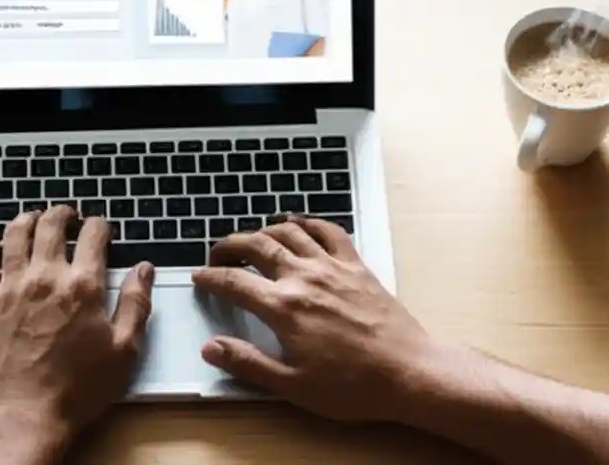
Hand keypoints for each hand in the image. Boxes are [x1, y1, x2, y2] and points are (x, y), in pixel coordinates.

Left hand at [0, 207, 154, 463]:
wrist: (26, 414)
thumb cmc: (77, 389)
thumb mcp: (124, 350)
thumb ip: (136, 304)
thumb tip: (144, 270)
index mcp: (83, 286)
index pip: (93, 235)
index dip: (100, 226)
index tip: (101, 228)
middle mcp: (46, 278)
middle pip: (51, 225)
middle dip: (63, 214)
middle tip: (67, 216)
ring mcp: (12, 287)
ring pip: (16, 234)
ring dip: (28, 218)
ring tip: (34, 217)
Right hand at [192, 216, 438, 422]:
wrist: (408, 373)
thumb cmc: (353, 386)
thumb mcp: (292, 385)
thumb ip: (248, 363)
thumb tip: (211, 347)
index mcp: (284, 308)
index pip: (234, 282)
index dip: (210, 277)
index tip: (200, 277)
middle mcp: (304, 278)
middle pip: (255, 245)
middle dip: (229, 245)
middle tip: (218, 255)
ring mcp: (332, 267)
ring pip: (288, 231)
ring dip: (263, 230)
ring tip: (251, 240)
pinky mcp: (356, 266)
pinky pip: (328, 230)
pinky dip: (307, 222)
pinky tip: (298, 225)